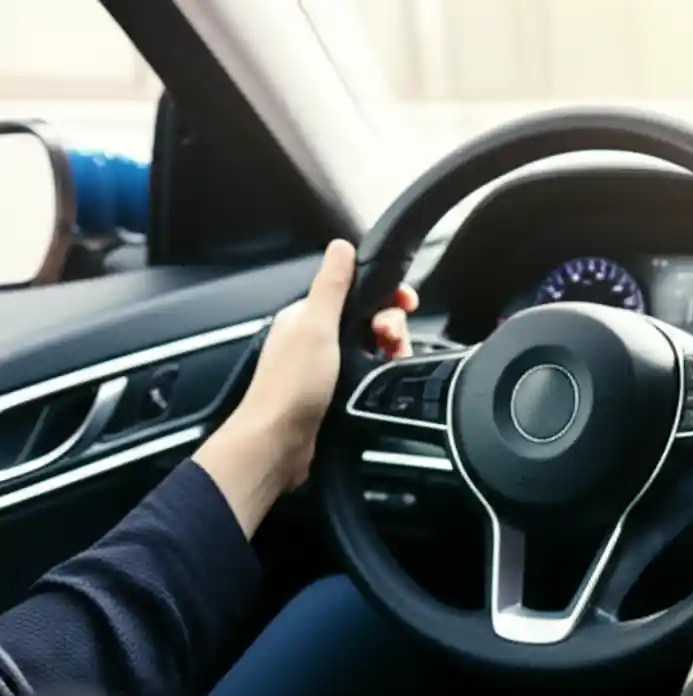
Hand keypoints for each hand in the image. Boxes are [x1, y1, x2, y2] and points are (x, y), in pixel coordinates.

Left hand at [194, 239, 417, 535]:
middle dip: (390, 326)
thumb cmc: (290, 387)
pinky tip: (383, 382)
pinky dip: (380, 375)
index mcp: (307, 316)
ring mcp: (325, 367)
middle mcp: (315, 338)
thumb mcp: (316, 326)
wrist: (278, 444)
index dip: (384, 295)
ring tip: (391, 363)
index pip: (355, 292)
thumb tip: (341, 246)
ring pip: (371, 348)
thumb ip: (332, 285)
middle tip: (392, 342)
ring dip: (389, 352)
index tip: (405, 304)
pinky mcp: (335, 393)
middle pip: (368, 319)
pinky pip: (368, 374)